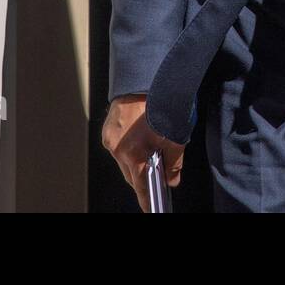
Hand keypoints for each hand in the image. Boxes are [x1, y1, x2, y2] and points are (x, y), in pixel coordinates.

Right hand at [101, 94, 186, 209]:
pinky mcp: (109, 127)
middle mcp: (117, 147)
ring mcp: (111, 137)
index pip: (139, 186)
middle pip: (131, 174)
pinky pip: (120, 145)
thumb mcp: (175, 135)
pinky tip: (142, 137)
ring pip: (124, 159)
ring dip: (137, 159)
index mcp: (132, 152)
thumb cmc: (160, 101)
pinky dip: (130, 146)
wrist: (145, 77)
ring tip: (152, 150)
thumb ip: (174, 162)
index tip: (150, 207)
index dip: (146, 199)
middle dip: (144, 176)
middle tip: (159, 174)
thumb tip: (172, 178)